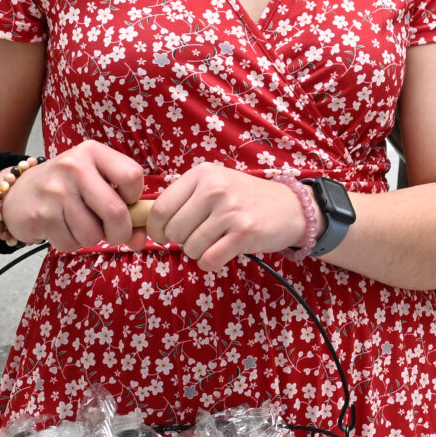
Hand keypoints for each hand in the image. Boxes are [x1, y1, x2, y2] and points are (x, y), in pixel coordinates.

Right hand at [0, 139, 144, 249]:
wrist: (15, 193)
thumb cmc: (66, 187)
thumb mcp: (94, 181)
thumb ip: (124, 205)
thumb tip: (141, 240)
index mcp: (92, 152)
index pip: (132, 176)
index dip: (135, 198)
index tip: (126, 203)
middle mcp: (73, 167)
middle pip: (115, 210)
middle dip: (120, 231)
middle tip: (114, 233)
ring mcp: (55, 191)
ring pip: (92, 233)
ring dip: (91, 238)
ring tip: (80, 225)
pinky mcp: (41, 215)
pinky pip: (71, 243)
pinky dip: (72, 243)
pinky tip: (62, 229)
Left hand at [145, 162, 309, 272]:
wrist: (291, 208)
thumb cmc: (246, 199)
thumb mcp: (215, 185)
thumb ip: (184, 198)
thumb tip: (144, 222)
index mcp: (202, 174)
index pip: (160, 208)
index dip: (155, 228)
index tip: (162, 235)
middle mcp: (215, 189)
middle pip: (173, 230)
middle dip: (182, 240)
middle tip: (200, 235)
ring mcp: (231, 211)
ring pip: (190, 247)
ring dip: (199, 251)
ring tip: (216, 240)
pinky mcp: (244, 233)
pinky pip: (209, 260)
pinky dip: (211, 262)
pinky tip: (222, 252)